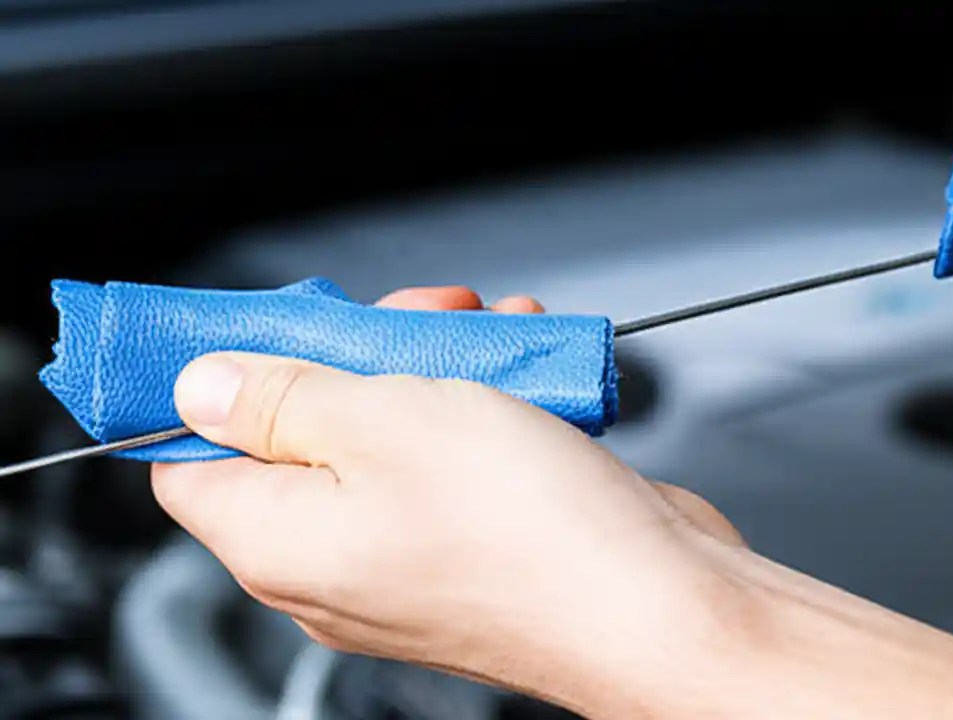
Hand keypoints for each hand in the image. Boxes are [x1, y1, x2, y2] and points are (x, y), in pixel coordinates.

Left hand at [150, 285, 742, 714]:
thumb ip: (282, 395)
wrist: (658, 606)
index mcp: (277, 542)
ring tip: (489, 338)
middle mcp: (334, 562)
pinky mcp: (475, 547)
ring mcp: (408, 557)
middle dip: (352, 354)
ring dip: (432, 369)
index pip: (187, 458)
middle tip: (403, 315)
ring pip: (388, 436)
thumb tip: (203, 383)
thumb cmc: (531, 534)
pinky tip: (527, 376)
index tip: (255, 325)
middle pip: (299, 431)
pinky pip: (451, 463)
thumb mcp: (385, 420)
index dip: (213, 382)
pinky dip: (482, 408)